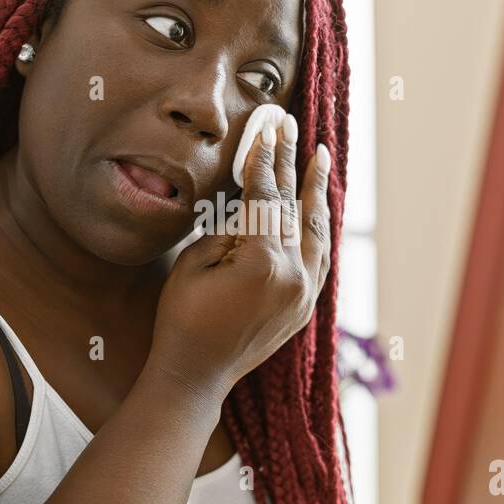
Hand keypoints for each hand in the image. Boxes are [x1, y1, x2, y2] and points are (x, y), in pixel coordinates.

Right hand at [146, 110, 332, 399]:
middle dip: (290, 162)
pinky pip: (320, 256)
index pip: (266, 198)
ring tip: (320, 155)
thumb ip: (228, 229)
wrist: (196, 376)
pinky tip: (318, 207)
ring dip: (316, 190)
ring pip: (316, 229)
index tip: (265, 129)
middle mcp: (294, 276)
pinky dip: (319, 227)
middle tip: (289, 126)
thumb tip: (251, 206)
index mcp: (264, 263)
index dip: (263, 161)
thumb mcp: (195, 263)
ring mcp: (305, 294)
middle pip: (293, 206)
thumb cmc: (183, 319)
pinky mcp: (306, 307)